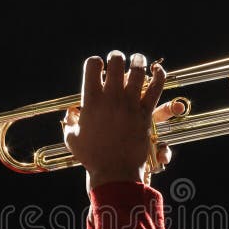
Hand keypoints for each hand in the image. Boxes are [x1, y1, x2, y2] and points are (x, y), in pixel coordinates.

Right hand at [62, 51, 178, 191]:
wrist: (114, 171)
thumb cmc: (91, 157)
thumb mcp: (72, 139)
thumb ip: (70, 123)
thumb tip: (71, 115)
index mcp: (91, 100)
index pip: (92, 65)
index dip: (95, 62)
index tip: (97, 68)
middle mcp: (111, 98)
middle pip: (115, 62)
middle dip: (115, 57)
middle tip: (116, 60)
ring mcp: (130, 104)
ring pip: (137, 71)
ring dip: (137, 61)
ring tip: (137, 59)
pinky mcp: (145, 113)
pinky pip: (156, 88)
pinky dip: (159, 75)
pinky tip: (157, 70)